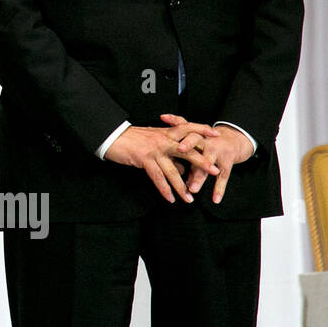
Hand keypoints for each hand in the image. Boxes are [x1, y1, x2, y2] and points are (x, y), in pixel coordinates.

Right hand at [104, 122, 220, 203]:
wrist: (112, 135)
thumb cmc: (131, 138)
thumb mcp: (152, 141)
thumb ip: (168, 153)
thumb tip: (181, 169)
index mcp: (165, 133)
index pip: (187, 128)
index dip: (201, 129)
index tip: (215, 133)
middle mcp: (163, 140)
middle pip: (186, 151)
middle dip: (201, 162)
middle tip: (215, 171)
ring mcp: (154, 150)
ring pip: (172, 170)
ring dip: (181, 186)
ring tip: (190, 198)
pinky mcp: (144, 159)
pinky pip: (157, 177)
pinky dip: (164, 189)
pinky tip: (170, 198)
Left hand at [160, 114, 254, 203]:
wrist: (232, 140)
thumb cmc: (203, 141)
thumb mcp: (190, 138)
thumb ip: (174, 144)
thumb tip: (158, 156)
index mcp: (196, 134)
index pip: (185, 129)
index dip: (177, 129)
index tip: (170, 135)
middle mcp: (207, 141)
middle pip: (197, 143)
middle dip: (189, 149)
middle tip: (180, 151)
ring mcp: (218, 152)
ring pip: (208, 164)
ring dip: (200, 177)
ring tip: (193, 190)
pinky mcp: (227, 163)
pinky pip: (223, 177)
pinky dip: (219, 189)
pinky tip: (215, 199)